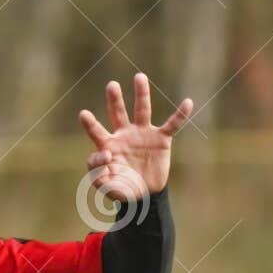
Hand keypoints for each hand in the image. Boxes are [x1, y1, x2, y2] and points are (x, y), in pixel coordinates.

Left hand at [79, 73, 191, 202]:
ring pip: (142, 110)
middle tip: (111, 85)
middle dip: (115, 99)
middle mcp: (125, 135)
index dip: (91, 125)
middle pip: (118, 113)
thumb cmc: (122, 188)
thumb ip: (97, 173)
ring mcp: (144, 134)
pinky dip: (180, 114)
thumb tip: (104, 154)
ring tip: (139, 77)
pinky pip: (172, 124)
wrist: (144, 196)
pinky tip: (188, 102)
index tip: (85, 118)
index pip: (96, 131)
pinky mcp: (161, 139)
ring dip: (142, 94)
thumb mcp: (105, 185)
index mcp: (109, 144)